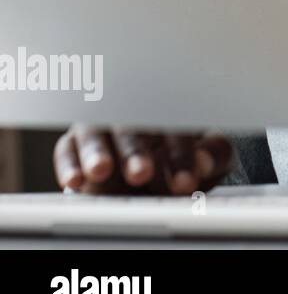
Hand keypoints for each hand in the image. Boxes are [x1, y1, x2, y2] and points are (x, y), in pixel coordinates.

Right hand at [53, 126, 232, 194]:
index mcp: (173, 113)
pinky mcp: (76, 145)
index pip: (176, 128)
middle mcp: (136, 116)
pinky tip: (76, 180)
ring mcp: (105, 128)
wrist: (158, 178)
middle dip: (135, 152)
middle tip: (141, 174)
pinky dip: (69, 163)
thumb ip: (213, 156)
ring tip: (101, 171)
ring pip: (96, 132)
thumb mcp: (212, 158)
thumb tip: (203, 161)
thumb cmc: (188, 161)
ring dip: (97, 151)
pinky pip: (67, 149)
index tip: (186, 181)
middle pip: (132, 127)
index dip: (181, 155)